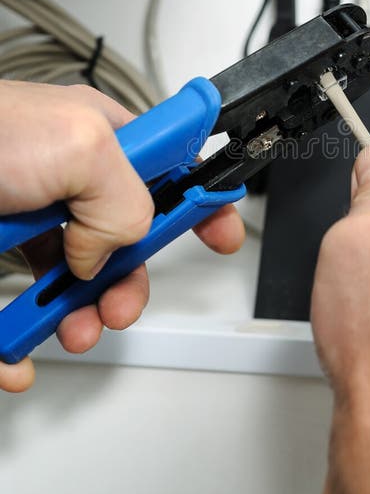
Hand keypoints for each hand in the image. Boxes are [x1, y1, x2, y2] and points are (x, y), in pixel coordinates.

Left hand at [0, 81, 243, 392]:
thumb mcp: (80, 145)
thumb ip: (127, 198)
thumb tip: (112, 246)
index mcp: (102, 141)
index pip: (172, 168)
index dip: (201, 201)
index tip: (224, 234)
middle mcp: (69, 180)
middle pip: (127, 241)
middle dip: (129, 281)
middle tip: (116, 302)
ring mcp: (31, 221)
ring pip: (78, 282)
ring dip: (80, 316)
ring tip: (68, 326)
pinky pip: (18, 310)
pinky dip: (18, 342)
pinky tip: (15, 352)